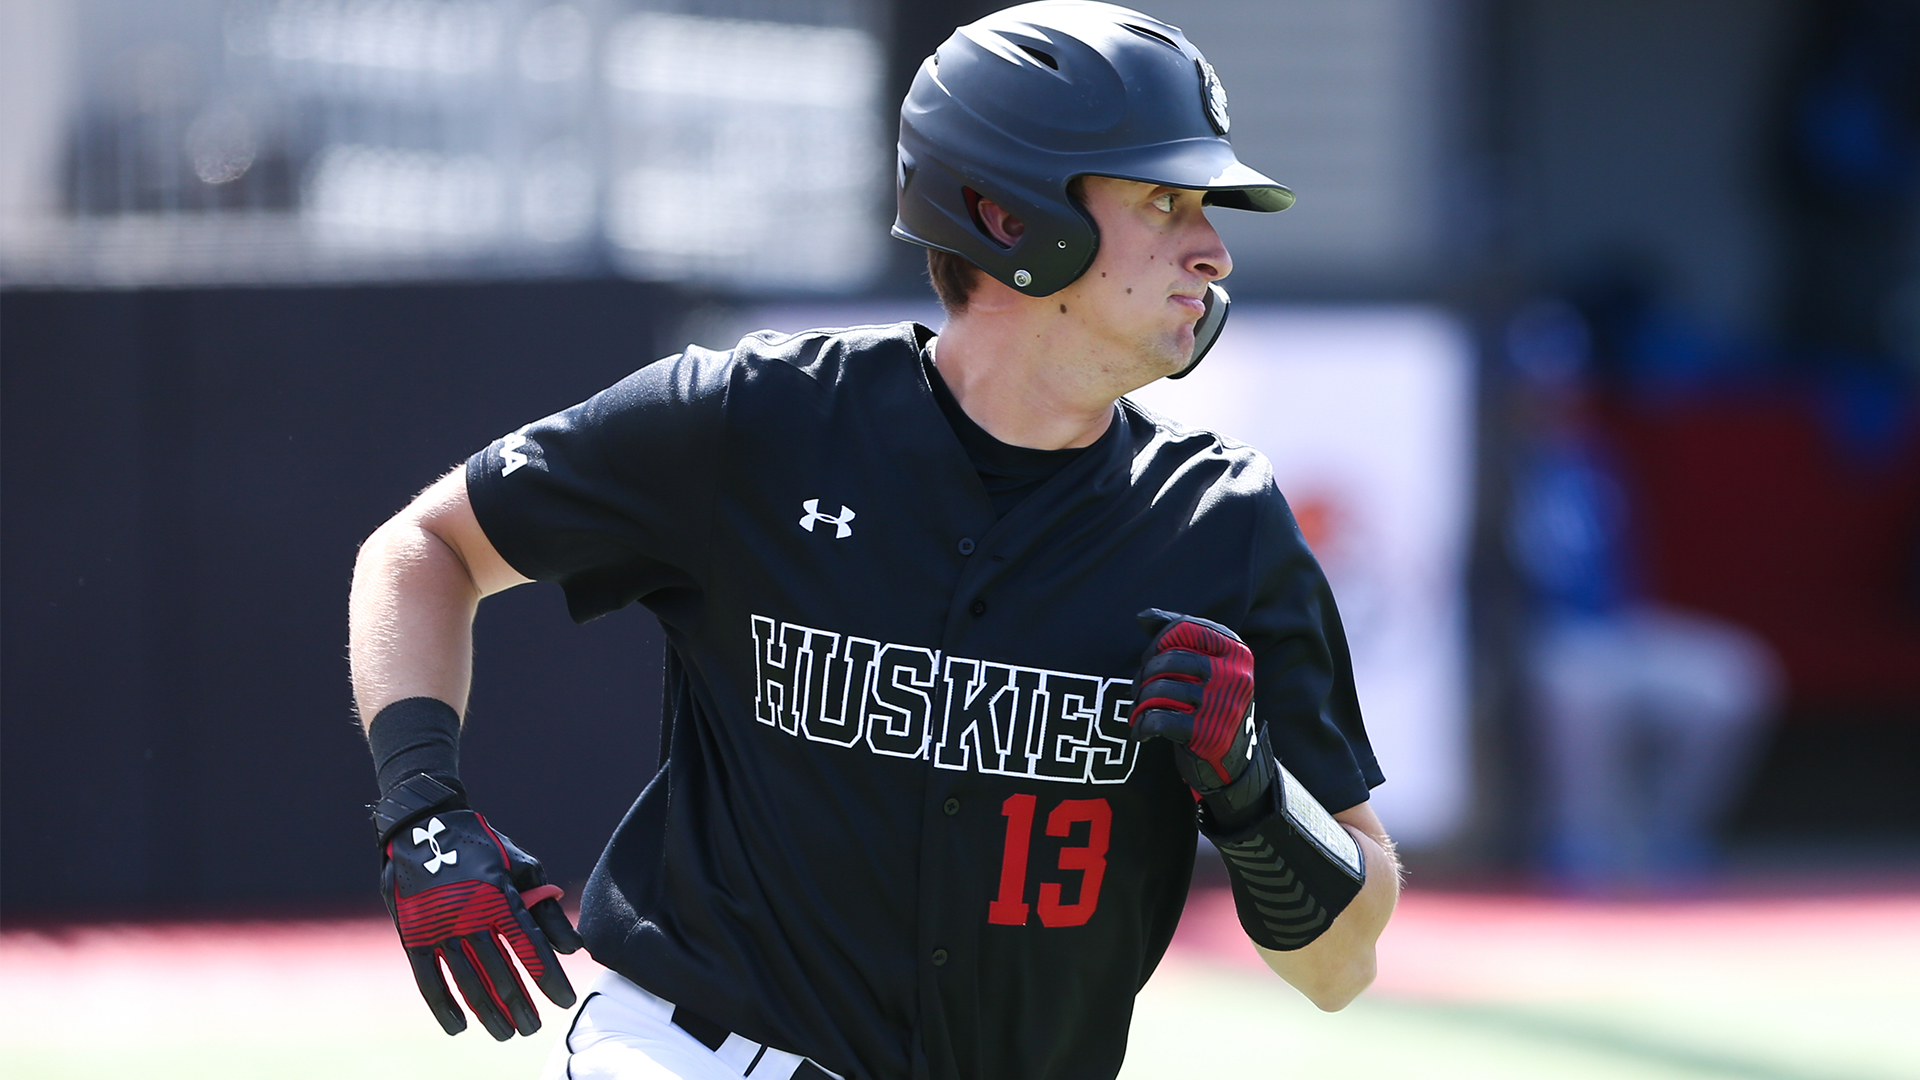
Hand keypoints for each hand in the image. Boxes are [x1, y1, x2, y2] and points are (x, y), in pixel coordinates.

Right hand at [380, 809, 585, 1038]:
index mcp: (500, 895)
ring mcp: (439, 927)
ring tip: (507, 1032)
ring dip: (489, 1012)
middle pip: (500, 971)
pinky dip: (444, 1005)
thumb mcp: (521, 866)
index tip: (564, 1001)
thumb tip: (572, 948)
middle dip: (520, 1004)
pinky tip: (460, 1026)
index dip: (549, 978)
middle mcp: (470, 915)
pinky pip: (429, 979)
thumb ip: (545, 909)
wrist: (423, 827)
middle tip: (534, 1028)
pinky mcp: (414, 935)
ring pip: (468, 980)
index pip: (531, 946)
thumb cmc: (482, 847)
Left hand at [1128, 609, 1270, 825]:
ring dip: (1139, 702)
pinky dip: (1141, 726)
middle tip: (1138, 691)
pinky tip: (1141, 733)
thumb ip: (1178, 637)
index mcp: (1236, 651)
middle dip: (1143, 674)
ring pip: (1158, 688)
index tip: (1152, 659)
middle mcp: (1234, 674)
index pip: (1184, 627)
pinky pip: (1158, 720)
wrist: (1234, 763)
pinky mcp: (1207, 735)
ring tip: (1140, 712)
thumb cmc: (1211, 706)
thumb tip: (1143, 616)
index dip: (1159, 641)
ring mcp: (1222, 704)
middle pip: (1167, 658)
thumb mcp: (1205, 668)